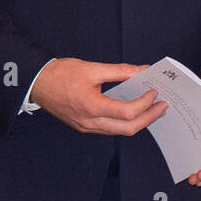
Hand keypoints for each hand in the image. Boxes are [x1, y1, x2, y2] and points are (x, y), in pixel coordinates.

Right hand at [31, 58, 167, 135]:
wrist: (37, 83)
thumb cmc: (60, 74)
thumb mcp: (92, 68)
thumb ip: (120, 71)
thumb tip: (142, 70)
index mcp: (91, 106)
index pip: (127, 112)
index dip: (145, 104)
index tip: (154, 92)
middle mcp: (89, 122)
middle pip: (127, 129)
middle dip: (149, 118)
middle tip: (163, 106)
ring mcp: (86, 127)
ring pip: (119, 132)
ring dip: (139, 122)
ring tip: (153, 109)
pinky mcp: (84, 126)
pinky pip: (110, 129)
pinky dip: (125, 122)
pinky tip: (133, 111)